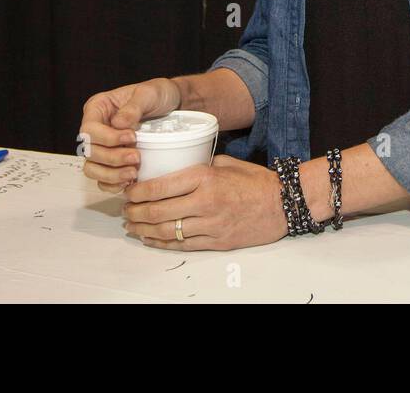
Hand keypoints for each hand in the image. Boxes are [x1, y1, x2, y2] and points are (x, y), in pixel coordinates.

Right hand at [79, 78, 180, 192]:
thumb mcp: (148, 94)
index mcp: (98, 108)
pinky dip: (113, 183)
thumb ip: (133, 107)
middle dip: (112, 158)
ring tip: (133, 173)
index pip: (89, 129)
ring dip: (111, 174)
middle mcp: (97, 129)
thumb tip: (118, 124)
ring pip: (93, 168)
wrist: (174, 105)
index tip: (132, 137)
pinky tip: (129, 182)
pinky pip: (103, 179)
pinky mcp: (113, 161)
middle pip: (89, 151)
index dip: (108, 138)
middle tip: (136, 158)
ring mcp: (103, 147)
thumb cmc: (158, 95)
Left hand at [122, 155, 288, 250]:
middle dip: (135, 213)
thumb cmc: (257, 180)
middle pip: (158, 212)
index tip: (127, 191)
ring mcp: (211, 225)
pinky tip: (151, 239)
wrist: (284, 203)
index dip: (137, 192)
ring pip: (167, 232)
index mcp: (206, 178)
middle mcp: (206, 202)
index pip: (160, 187)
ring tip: (133, 226)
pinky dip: (162, 244)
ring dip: (144, 230)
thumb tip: (174, 169)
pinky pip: (183, 246)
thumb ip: (199, 166)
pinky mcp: (218, 242)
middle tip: (125, 210)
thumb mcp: (226, 163)